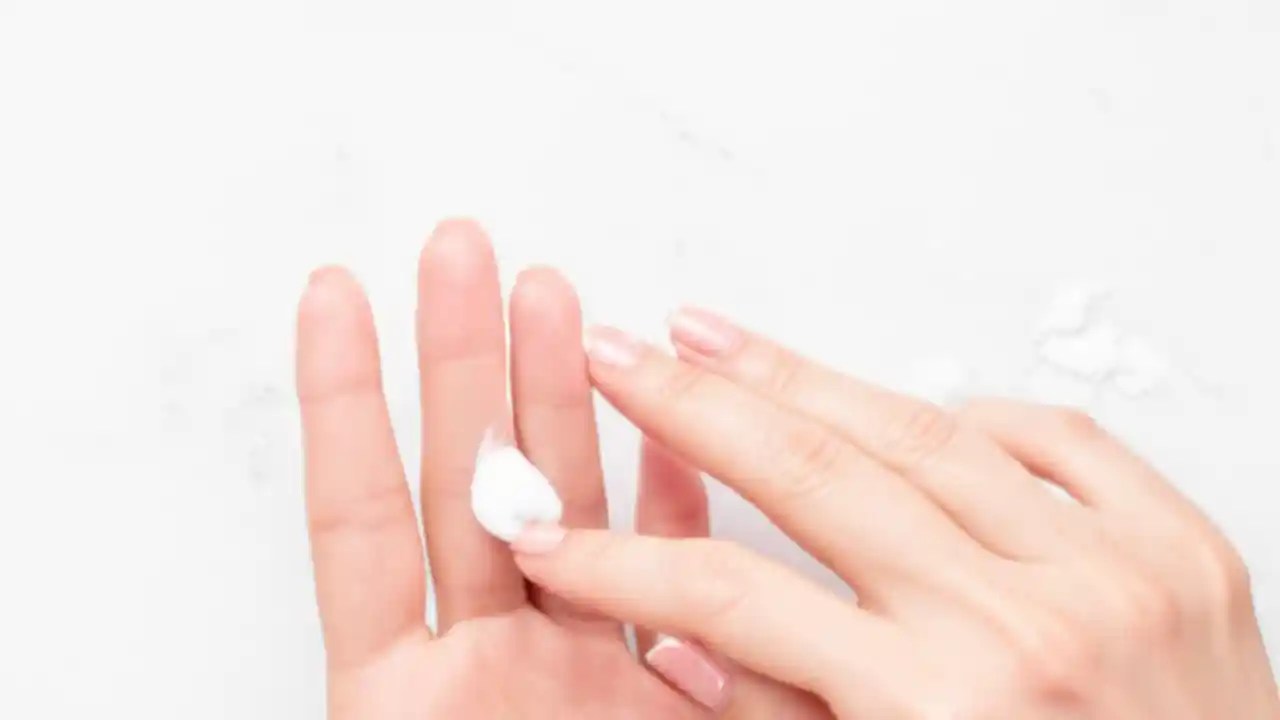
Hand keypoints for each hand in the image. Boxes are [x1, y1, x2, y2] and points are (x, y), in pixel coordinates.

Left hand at [295, 221, 704, 718]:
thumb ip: (403, 711)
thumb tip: (406, 666)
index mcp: (405, 696)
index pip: (362, 518)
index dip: (345, 402)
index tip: (334, 294)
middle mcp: (492, 664)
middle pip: (471, 481)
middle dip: (464, 356)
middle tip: (461, 252)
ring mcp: (578, 670)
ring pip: (574, 505)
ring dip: (567, 395)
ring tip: (553, 296)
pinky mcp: (674, 697)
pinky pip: (676, 573)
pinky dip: (678, 502)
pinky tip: (671, 428)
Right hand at [512, 309, 1279, 717]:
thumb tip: (686, 649)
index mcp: (946, 713)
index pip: (731, 601)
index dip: (621, 561)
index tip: (552, 529)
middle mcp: (1028, 626)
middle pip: (811, 473)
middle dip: (690, 403)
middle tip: (618, 355)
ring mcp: (1114, 573)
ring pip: (920, 430)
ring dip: (802, 375)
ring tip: (719, 338)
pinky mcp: (1178, 550)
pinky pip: (1060, 441)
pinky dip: (977, 413)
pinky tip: (912, 398)